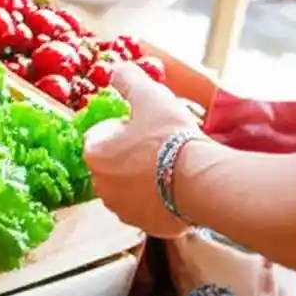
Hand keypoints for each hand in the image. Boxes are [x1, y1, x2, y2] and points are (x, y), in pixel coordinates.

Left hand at [82, 63, 201, 238]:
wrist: (201, 181)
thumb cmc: (170, 137)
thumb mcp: (149, 97)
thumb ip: (129, 80)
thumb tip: (117, 69)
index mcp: (95, 155)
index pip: (99, 135)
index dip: (121, 127)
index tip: (143, 125)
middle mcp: (101, 186)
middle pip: (113, 163)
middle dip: (130, 154)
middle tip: (158, 144)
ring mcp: (123, 210)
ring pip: (129, 187)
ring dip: (143, 177)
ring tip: (170, 165)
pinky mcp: (146, 225)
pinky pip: (149, 207)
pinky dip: (159, 198)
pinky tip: (177, 186)